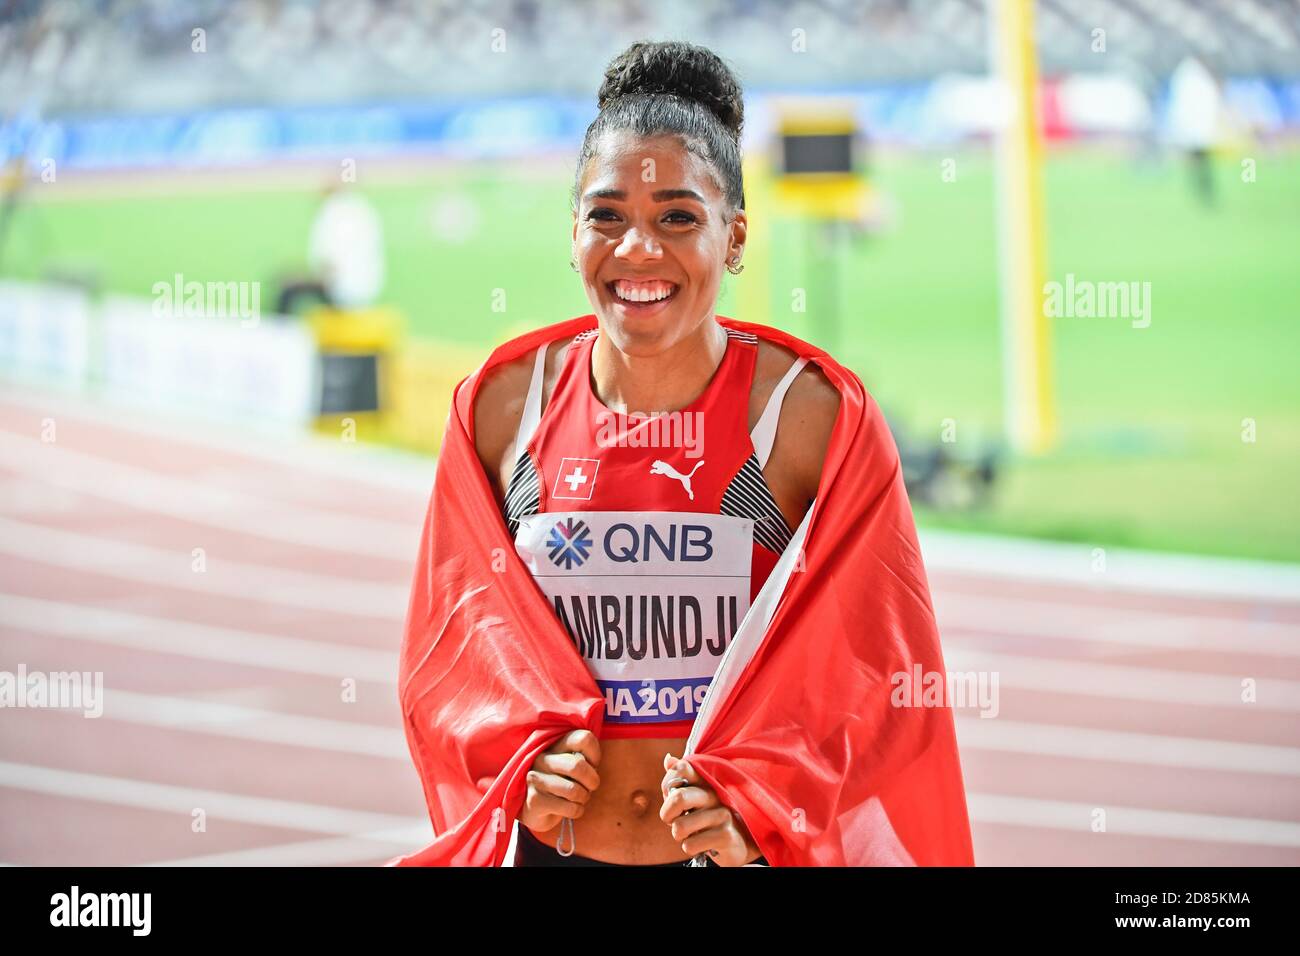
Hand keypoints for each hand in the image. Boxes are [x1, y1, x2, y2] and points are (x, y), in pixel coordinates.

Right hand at [518, 729, 600, 832]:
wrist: (536, 808)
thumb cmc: (563, 782)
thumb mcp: (574, 766)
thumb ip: (586, 759)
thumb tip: (593, 766)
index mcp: (556, 744)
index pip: (584, 739)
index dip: (595, 755)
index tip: (592, 765)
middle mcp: (543, 758)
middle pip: (578, 766)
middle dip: (592, 781)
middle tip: (591, 787)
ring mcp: (536, 778)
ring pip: (574, 790)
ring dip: (584, 798)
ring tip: (579, 798)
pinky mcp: (535, 800)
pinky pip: (569, 808)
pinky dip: (577, 810)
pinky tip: (571, 808)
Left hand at [659, 751, 759, 866]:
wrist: (737, 845)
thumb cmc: (709, 820)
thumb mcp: (694, 798)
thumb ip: (680, 780)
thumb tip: (668, 759)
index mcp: (706, 781)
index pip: (681, 768)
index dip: (667, 784)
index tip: (669, 797)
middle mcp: (715, 794)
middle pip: (678, 798)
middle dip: (667, 814)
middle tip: (673, 820)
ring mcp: (722, 814)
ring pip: (680, 826)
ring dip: (679, 835)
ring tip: (691, 834)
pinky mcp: (726, 835)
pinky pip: (690, 845)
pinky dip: (690, 848)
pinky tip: (702, 844)